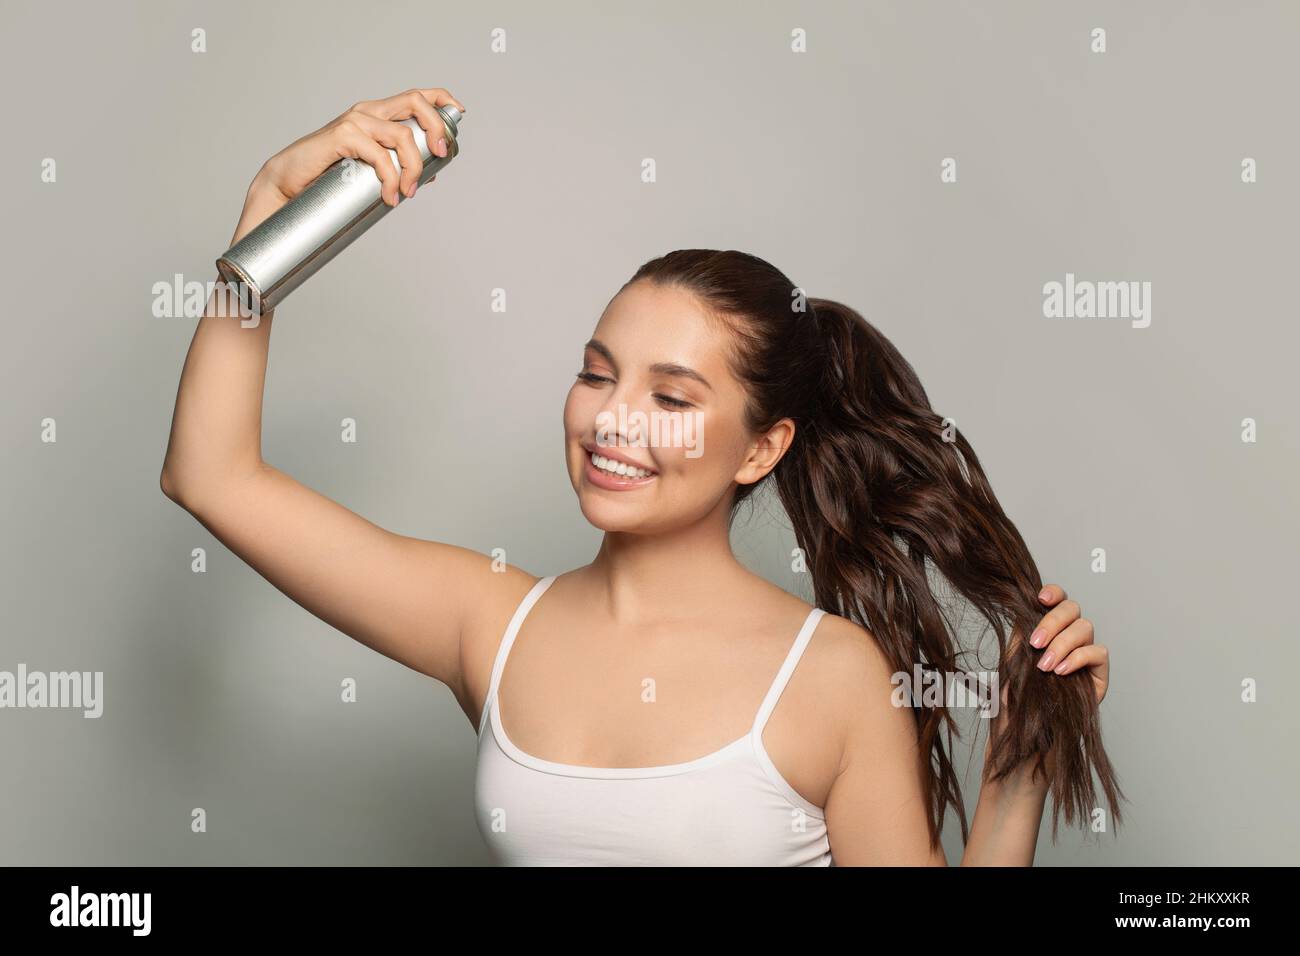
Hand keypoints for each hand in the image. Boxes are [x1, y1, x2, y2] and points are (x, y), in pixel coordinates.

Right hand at [232, 86, 466, 243]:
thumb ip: (398, 165)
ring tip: (407, 193)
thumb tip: (432, 174)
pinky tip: (389, 196)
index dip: (441, 100)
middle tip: (440, 156)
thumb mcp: (371, 168)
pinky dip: (391, 179)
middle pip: (415, 102)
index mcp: (377, 115)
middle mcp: (368, 112)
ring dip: (414, 168)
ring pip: (402, 135)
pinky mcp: (342, 136)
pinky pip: (380, 155)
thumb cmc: (328, 176)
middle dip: (437, 128)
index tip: (459, 113)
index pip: (416, 96)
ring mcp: (355, 121)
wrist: (289, 183)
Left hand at [1026, 584, 1108, 703]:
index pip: (1059, 599)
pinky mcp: (1100, 672)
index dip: (1054, 593)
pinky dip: (1077, 658)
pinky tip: (1060, 671)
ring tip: (1045, 666)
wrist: (1027, 725)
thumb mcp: (1014, 657)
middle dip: (1052, 622)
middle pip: (1072, 609)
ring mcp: (1086, 651)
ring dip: (1062, 644)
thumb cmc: (1019, 694)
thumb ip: (1021, 632)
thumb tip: (1024, 607)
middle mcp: (1069, 635)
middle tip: (1035, 644)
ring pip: (1085, 627)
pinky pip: (1098, 653)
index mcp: (1049, 626)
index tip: (1040, 599)